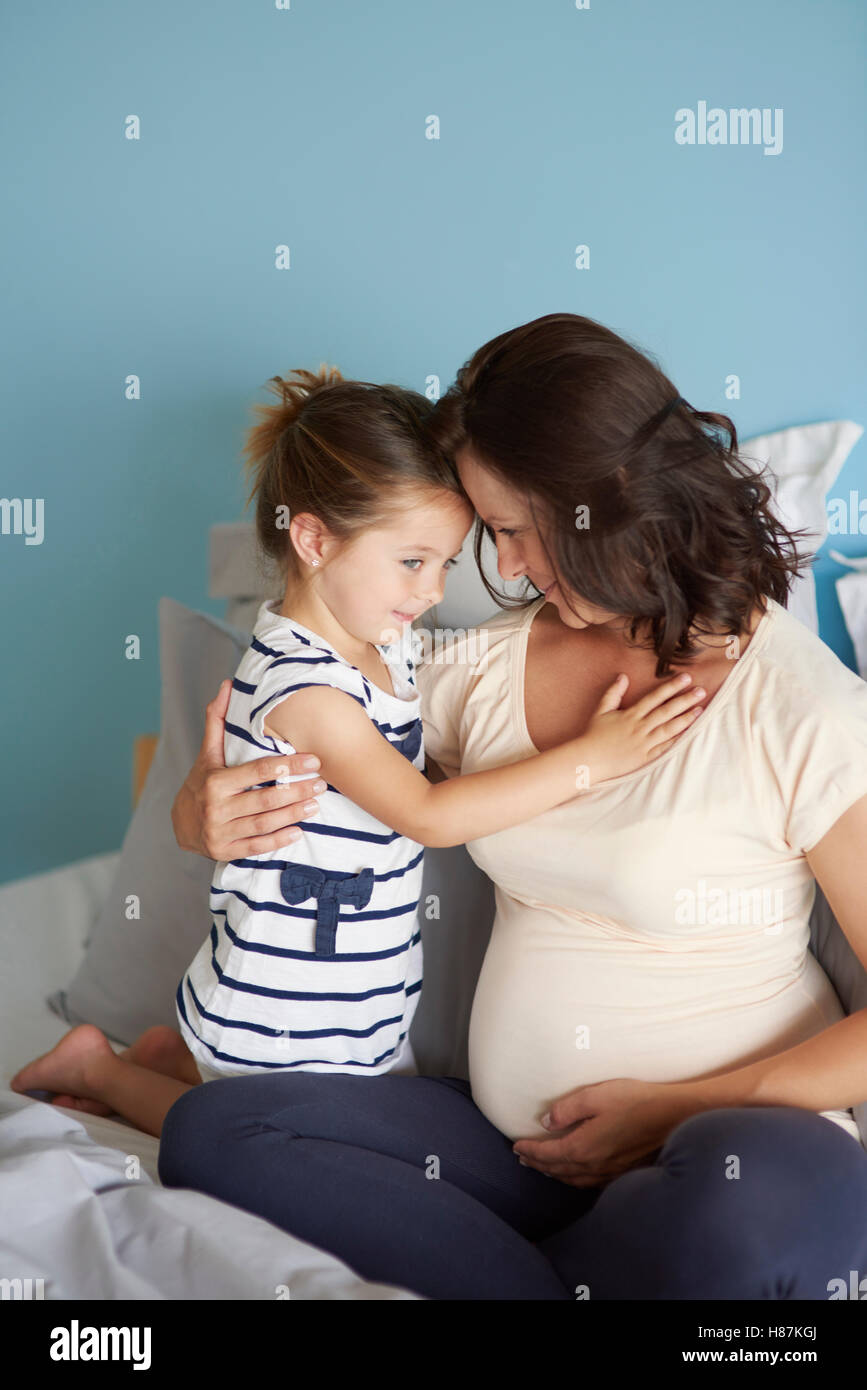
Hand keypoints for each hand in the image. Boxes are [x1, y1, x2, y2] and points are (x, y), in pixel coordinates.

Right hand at [170, 678, 325, 859]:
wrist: (180, 824)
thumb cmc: (202, 783)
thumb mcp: (208, 754)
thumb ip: (218, 721)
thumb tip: (227, 684)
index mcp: (215, 781)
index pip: (257, 771)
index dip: (287, 765)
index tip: (313, 760)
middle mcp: (216, 808)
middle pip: (265, 799)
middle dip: (297, 791)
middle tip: (321, 784)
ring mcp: (220, 832)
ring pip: (264, 824)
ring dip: (293, 815)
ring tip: (315, 805)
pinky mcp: (225, 852)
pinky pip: (257, 847)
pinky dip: (278, 840)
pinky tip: (298, 831)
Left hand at [512, 1078, 698, 1187]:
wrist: (674, 1116)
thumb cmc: (635, 1101)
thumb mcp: (596, 1095)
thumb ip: (567, 1108)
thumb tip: (546, 1121)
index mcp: (583, 1147)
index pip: (547, 1153)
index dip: (529, 1149)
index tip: (515, 1146)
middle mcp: (593, 1165)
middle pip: (556, 1169)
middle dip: (536, 1163)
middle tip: (521, 1157)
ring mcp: (608, 1172)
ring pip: (571, 1178)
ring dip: (552, 1172)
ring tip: (540, 1165)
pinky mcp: (621, 1171)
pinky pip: (588, 1181)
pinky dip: (572, 1178)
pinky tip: (573, 1172)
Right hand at [582, 673, 705, 782]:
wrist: (588, 760)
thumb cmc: (594, 735)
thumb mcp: (601, 710)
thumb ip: (613, 693)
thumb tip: (623, 676)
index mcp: (631, 715)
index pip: (655, 697)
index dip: (671, 687)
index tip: (685, 679)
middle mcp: (640, 727)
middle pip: (666, 711)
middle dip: (685, 700)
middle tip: (701, 691)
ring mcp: (644, 743)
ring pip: (669, 729)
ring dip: (686, 719)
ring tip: (700, 711)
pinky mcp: (645, 757)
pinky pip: (665, 748)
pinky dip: (677, 740)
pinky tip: (689, 733)